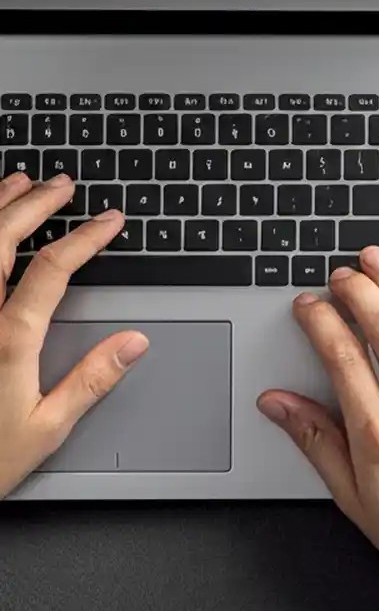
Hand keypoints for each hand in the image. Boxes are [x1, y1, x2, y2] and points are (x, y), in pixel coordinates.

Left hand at [0, 173, 148, 497]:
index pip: (52, 270)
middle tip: (64, 185)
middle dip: (37, 204)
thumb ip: (92, 379)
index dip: (85, 238)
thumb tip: (134, 343)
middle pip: (2, 240)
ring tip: (20, 182)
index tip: (110, 220)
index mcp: (7, 340)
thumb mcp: (47, 428)